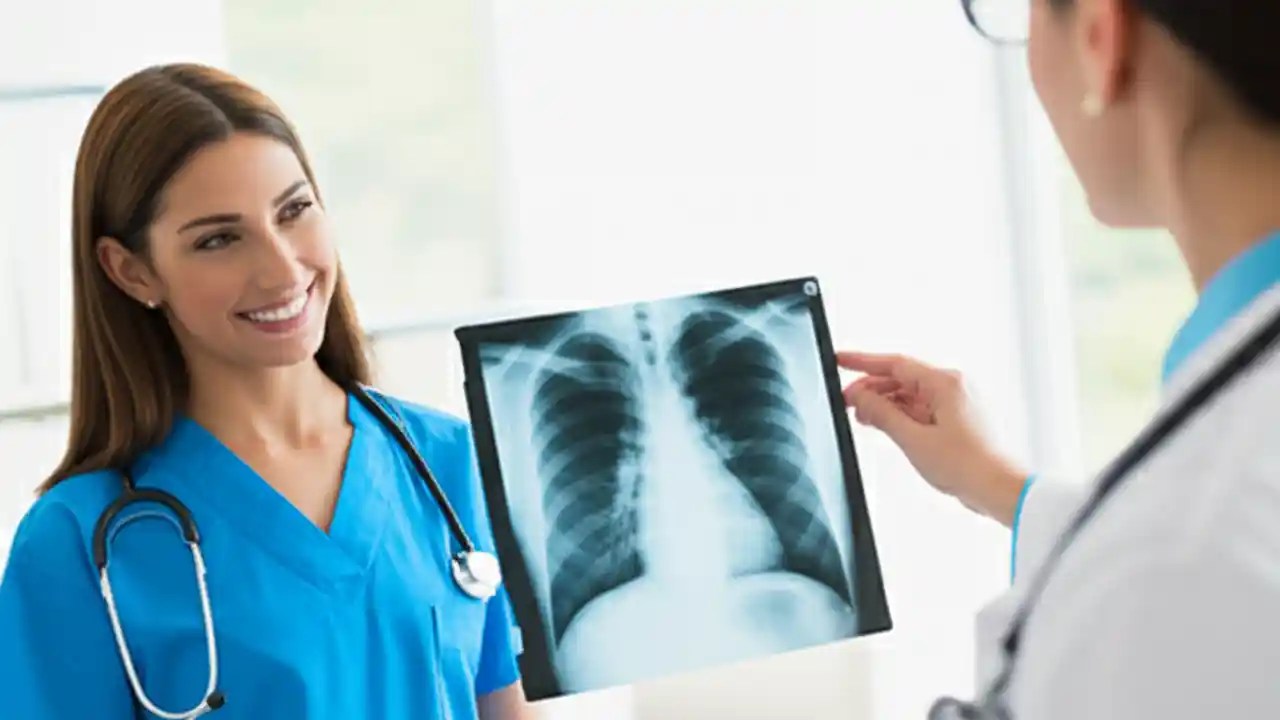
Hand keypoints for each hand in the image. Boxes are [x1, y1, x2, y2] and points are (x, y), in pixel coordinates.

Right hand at [837, 351, 1026, 525]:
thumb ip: (882, 414)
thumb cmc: (968, 465)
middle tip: (845, 400)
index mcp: (945, 383)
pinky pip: (921, 407)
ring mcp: (955, 402)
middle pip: (901, 378)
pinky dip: (900, 414)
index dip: (863, 361)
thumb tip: (859, 396)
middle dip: (871, 388)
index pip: (895, 363)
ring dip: (885, 403)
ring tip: (861, 416)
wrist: (999, 489)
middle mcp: (952, 387)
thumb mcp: (914, 439)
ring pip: (910, 394)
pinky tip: (884, 424)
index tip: (840, 360)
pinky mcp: (956, 419)